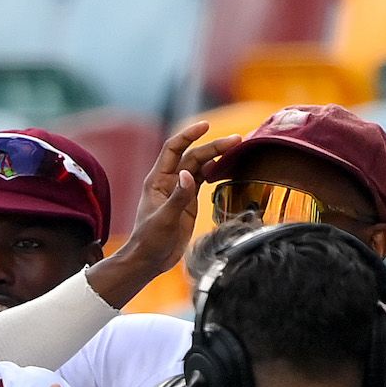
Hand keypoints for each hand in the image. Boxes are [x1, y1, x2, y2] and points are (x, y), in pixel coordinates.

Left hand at [123, 121, 240, 275]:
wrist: (149, 260)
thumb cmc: (150, 240)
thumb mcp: (164, 219)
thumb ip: (178, 197)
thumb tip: (188, 174)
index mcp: (157, 180)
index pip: (173, 148)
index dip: (188, 135)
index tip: (205, 126)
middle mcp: (168, 181)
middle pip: (192, 156)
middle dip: (212, 146)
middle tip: (236, 140)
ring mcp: (179, 191)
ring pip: (199, 167)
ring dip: (216, 156)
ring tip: (236, 148)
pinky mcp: (188, 203)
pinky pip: (203, 181)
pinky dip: (214, 172)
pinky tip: (227, 167)